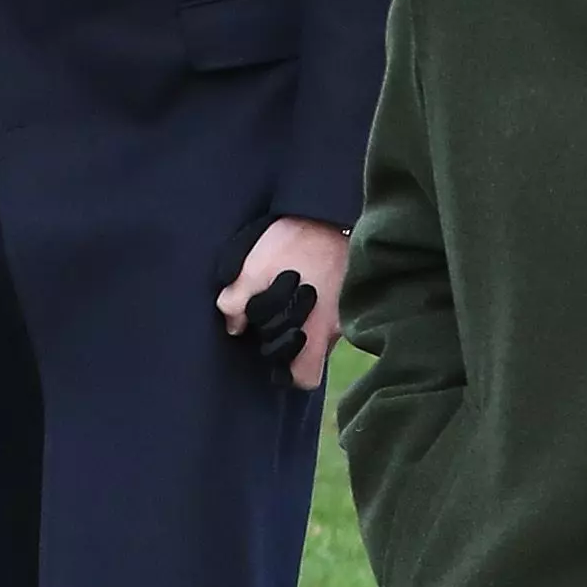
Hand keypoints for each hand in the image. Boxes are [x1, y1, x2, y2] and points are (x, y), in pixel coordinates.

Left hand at [218, 216, 349, 390]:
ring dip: (301, 319)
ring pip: (321, 330)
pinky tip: (302, 279)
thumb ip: (236, 303)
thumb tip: (234, 326)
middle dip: (287, 340)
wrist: (333, 208)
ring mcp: (347, 307)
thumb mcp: (253, 268)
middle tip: (271, 315)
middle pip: (311, 354)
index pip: (305, 378)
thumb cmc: (297, 240)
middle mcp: (337, 325)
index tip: (275, 352)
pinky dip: (316, 301)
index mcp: (317, 328)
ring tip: (284, 292)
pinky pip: (333, 307)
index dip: (289, 372)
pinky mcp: (352, 287)